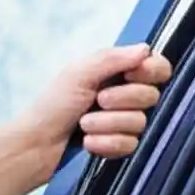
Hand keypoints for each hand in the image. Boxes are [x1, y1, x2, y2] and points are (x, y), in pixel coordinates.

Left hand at [21, 43, 172, 158]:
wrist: (36, 144)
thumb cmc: (53, 105)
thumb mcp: (77, 75)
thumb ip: (111, 59)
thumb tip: (145, 49)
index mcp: (116, 73)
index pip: (157, 67)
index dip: (152, 71)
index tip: (132, 74)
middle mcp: (125, 95)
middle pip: (151, 95)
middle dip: (123, 99)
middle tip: (98, 100)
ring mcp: (123, 122)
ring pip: (140, 123)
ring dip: (107, 123)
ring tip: (83, 124)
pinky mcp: (120, 145)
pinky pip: (130, 144)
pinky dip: (106, 142)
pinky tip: (87, 142)